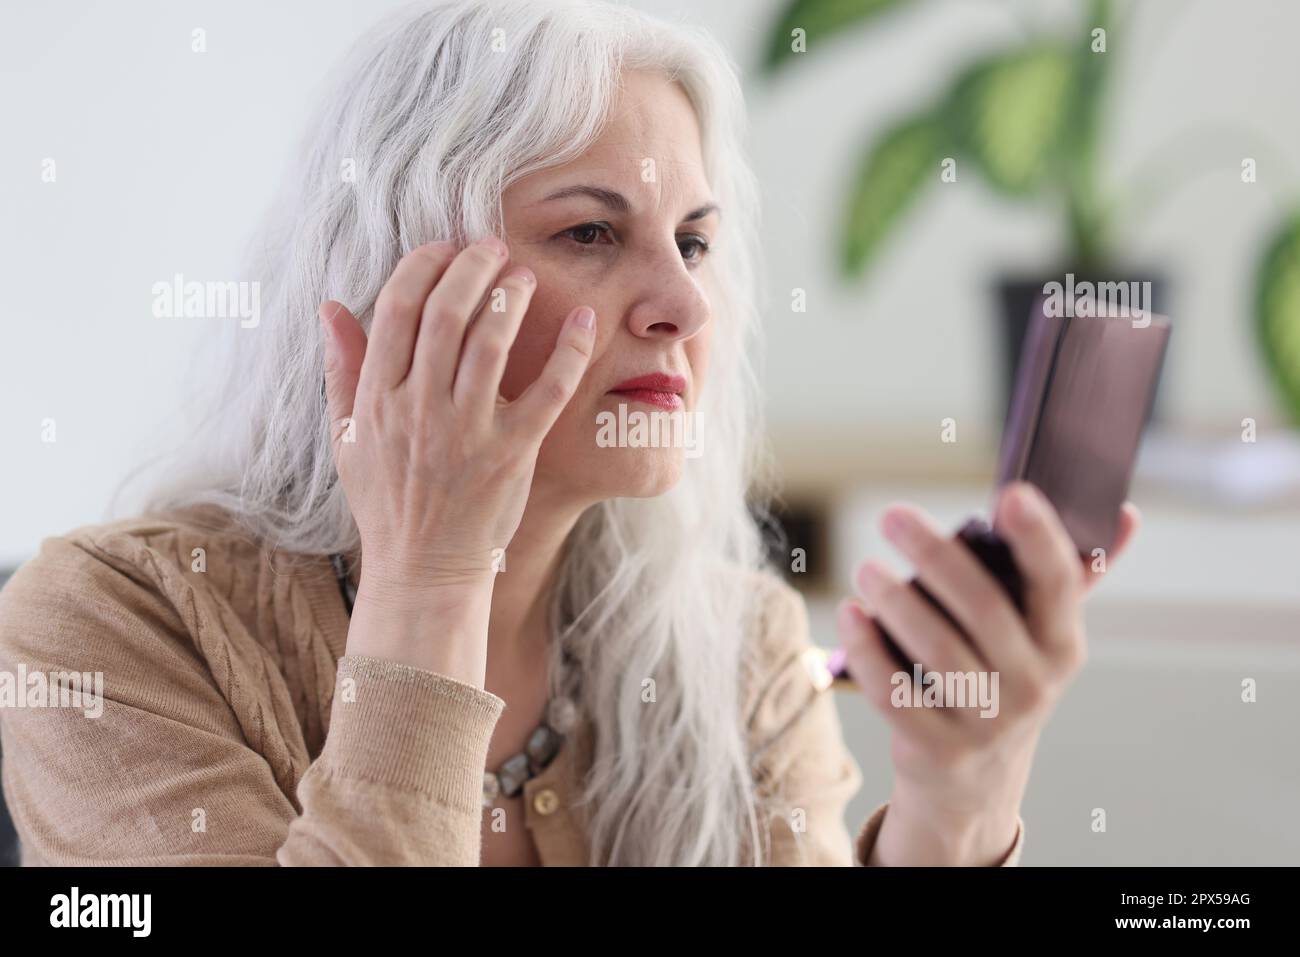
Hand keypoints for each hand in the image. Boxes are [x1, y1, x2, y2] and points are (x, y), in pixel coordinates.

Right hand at [319, 239, 595, 679]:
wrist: (423, 570)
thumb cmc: (387, 502)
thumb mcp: (348, 437)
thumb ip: (342, 370)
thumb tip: (330, 307)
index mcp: (378, 399)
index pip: (396, 309)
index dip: (421, 267)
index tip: (443, 248)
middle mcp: (419, 409)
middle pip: (445, 314)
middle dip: (469, 268)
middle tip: (492, 246)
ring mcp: (467, 432)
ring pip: (490, 343)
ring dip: (510, 297)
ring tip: (524, 275)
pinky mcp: (512, 453)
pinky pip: (547, 391)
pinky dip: (569, 353)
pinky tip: (584, 322)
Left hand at [835, 482, 1139, 864]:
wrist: (977, 780)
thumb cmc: (1004, 678)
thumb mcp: (1042, 636)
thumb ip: (1072, 574)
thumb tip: (1125, 513)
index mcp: (1063, 645)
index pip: (1058, 583)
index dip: (1039, 537)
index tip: (1010, 493)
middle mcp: (1033, 686)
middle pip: (983, 608)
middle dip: (935, 555)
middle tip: (893, 516)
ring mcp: (986, 723)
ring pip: (936, 649)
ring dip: (895, 601)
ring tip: (867, 568)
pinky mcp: (937, 749)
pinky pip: (896, 693)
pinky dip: (868, 651)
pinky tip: (851, 616)